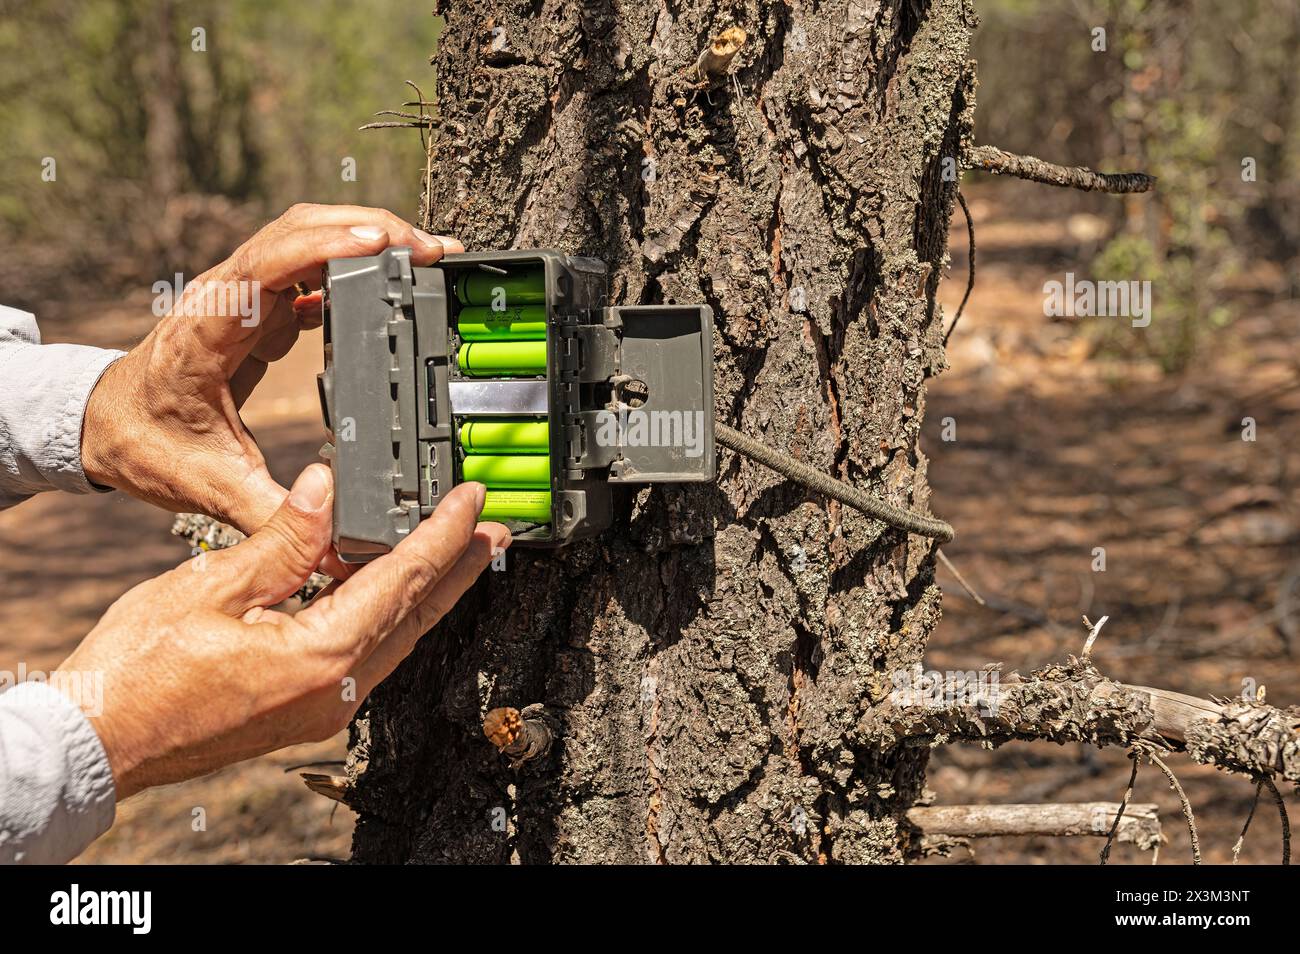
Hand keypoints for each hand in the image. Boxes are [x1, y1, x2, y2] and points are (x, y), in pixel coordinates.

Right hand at [58, 466, 506, 799]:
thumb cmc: (140, 671)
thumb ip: (284, 538)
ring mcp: (323, 708)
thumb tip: (328, 489)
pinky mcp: (306, 713)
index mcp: (321, 657)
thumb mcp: (212, 586)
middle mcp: (336, 691)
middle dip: (459, 568)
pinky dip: (388, 618)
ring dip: (428, 593)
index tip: (474, 500)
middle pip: (416, 616)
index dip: (445, 535)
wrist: (99, 741)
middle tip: (493, 530)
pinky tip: (388, 596)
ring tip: (455, 554)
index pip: (403, 581)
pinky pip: (368, 658)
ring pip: (397, 641)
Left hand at [81, 203, 462, 535]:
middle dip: (369, 228)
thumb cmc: (144, 445)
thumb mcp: (207, 487)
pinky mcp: (260, 305)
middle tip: (431, 248)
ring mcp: (243, 294)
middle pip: (298, 231)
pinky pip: (310, 267)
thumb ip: (273, 514)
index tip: (379, 243)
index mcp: (207, 331)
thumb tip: (335, 545)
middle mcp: (225, 297)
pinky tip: (390, 281)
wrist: (105, 425)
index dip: (325, 247)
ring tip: (425, 255)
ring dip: (366, 237)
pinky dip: (354, 264)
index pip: (266, 266)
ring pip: (307, 238)